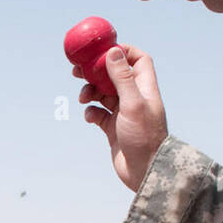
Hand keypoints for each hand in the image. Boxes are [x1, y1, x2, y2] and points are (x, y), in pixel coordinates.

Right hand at [76, 42, 168, 191]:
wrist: (144, 172)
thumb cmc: (144, 138)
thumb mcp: (132, 104)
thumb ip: (122, 77)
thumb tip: (112, 51)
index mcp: (144, 88)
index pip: (138, 59)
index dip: (122, 51)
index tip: (103, 51)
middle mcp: (134, 98)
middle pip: (114, 75)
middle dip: (96, 72)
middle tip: (78, 71)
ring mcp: (123, 113)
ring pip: (102, 94)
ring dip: (90, 92)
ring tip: (83, 98)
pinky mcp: (113, 128)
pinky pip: (98, 113)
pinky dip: (91, 112)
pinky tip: (90, 117)